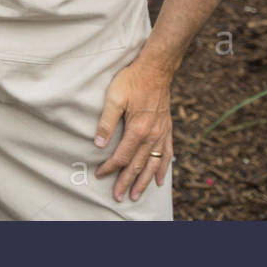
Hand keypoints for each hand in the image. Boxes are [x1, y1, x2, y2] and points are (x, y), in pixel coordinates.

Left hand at [92, 59, 173, 202]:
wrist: (156, 69)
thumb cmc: (132, 80)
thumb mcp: (113, 97)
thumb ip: (106, 122)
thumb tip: (99, 143)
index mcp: (138, 129)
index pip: (122, 156)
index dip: (110, 167)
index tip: (100, 175)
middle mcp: (152, 135)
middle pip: (138, 165)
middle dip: (127, 181)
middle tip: (119, 197)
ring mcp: (162, 133)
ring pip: (154, 163)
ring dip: (145, 181)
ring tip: (137, 194)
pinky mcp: (167, 128)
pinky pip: (168, 153)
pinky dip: (163, 168)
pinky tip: (161, 179)